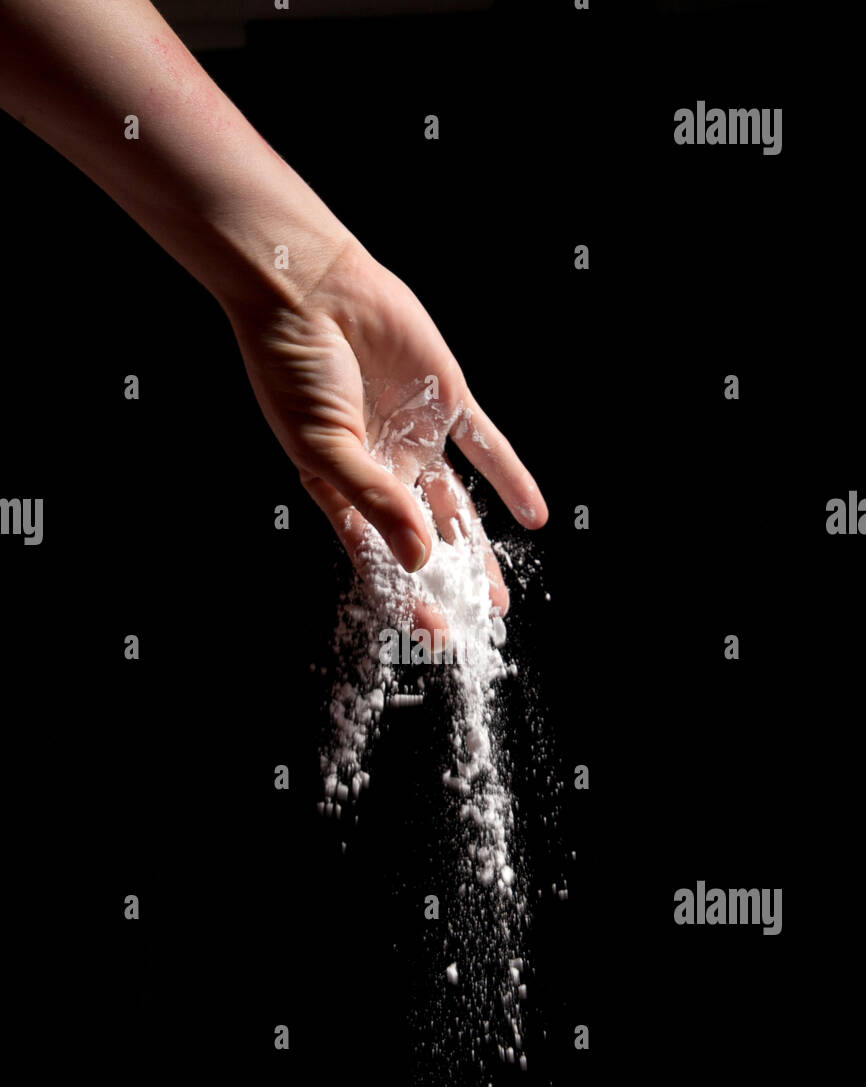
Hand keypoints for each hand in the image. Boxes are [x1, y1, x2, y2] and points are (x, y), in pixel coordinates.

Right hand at [224, 236, 547, 631]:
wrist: (308, 287)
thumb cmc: (294, 367)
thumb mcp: (325, 446)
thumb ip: (376, 502)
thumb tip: (420, 557)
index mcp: (338, 487)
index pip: (377, 558)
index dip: (404, 598)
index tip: (433, 635)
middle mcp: (380, 469)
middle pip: (423, 540)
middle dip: (449, 583)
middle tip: (477, 620)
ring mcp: (415, 437)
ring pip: (457, 507)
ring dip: (480, 550)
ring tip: (499, 593)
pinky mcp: (445, 402)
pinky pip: (486, 447)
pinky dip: (511, 479)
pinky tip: (533, 515)